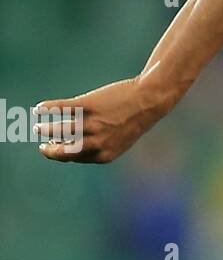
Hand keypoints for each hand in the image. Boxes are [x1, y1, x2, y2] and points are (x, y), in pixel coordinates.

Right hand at [33, 77, 167, 163]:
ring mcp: (91, 124)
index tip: (56, 147)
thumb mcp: (119, 140)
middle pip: (63, 152)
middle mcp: (96, 142)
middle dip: (49, 151)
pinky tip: (38, 108)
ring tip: (37, 128)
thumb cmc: (134, 120)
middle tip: (42, 147)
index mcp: (104, 155)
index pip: (75, 158)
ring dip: (44, 130)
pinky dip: (46, 108)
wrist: (149, 100)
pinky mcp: (87, 105)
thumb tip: (76, 147)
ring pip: (59, 130)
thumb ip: (101, 146)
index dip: (62, 155)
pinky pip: (60, 108)